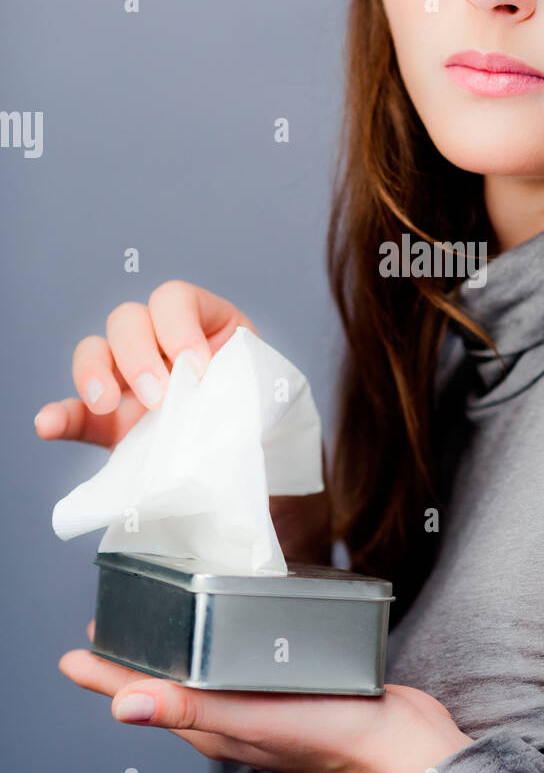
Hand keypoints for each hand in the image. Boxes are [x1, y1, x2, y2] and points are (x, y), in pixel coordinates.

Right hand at [33, 279, 331, 563]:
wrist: (258, 473)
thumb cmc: (266, 426)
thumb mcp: (265, 398)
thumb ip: (244, 391)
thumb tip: (230, 407)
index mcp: (204, 325)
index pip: (176, 299)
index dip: (179, 327)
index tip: (197, 368)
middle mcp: (161, 344)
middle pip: (127, 319)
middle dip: (139, 354)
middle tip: (160, 396)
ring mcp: (130, 380)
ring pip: (94, 352)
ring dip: (94, 373)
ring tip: (109, 405)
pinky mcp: (108, 422)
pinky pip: (74, 413)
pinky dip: (58, 416)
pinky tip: (49, 424)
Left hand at [59, 621, 473, 772]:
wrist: (405, 748)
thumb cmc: (333, 737)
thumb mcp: (254, 720)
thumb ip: (190, 709)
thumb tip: (120, 705)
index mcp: (213, 725)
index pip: (144, 696)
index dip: (108, 673)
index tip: (77, 648)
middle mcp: (233, 713)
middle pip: (172, 680)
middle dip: (140, 654)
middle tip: (117, 620)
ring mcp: (265, 698)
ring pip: (212, 666)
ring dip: (185, 642)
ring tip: (167, 613)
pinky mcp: (298, 681)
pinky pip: (253, 657)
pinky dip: (234, 636)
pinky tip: (242, 617)